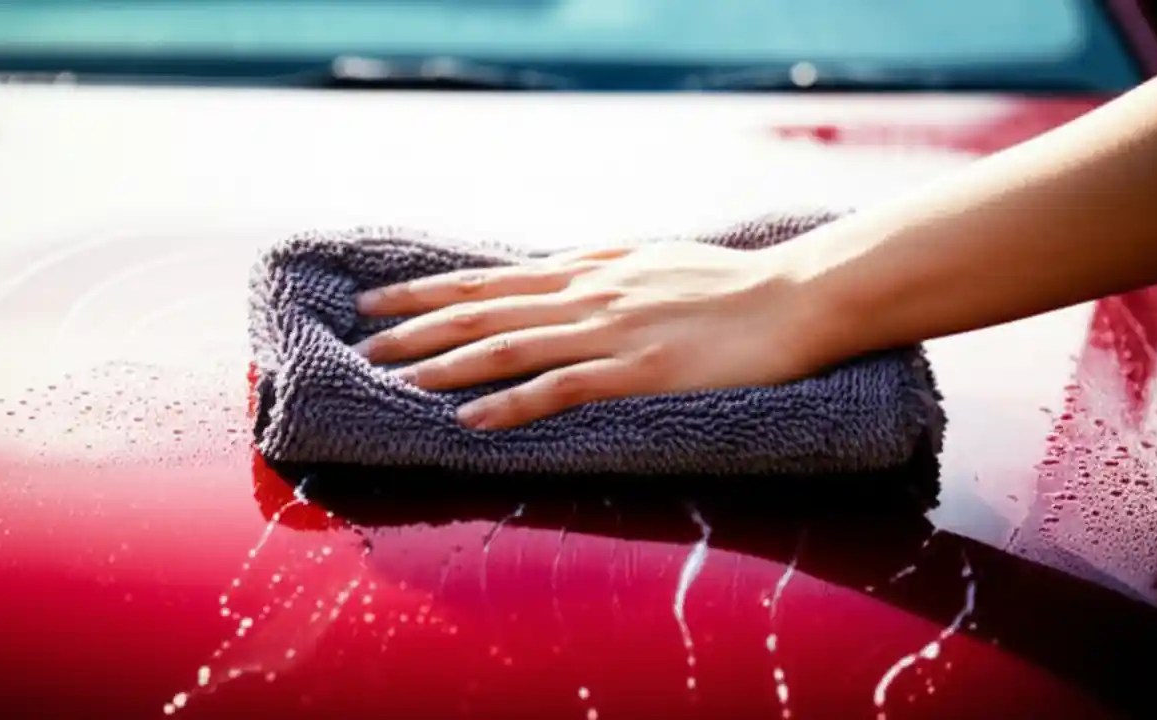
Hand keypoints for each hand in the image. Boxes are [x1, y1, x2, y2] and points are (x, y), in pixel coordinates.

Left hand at [354, 241, 834, 429]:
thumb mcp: (650, 261)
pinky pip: (559, 389)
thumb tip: (552, 279)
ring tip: (394, 378)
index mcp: (589, 269)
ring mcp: (609, 334)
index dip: (428, 292)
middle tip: (364, 344)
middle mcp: (587, 295)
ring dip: (446, 365)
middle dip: (418, 329)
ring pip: (509, 348)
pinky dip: (509, 405)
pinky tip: (468, 420)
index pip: (489, 281)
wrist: (793, 299)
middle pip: (484, 312)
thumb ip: (598, 270)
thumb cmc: (727, 284)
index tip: (379, 300)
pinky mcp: (637, 373)